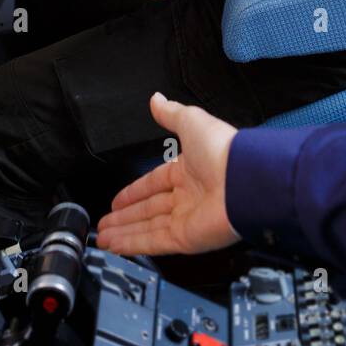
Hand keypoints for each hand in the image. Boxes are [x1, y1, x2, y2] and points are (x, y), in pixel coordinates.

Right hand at [97, 92, 240, 255]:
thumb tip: (156, 100)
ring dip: (123, 233)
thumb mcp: (191, 121)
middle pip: (148, 209)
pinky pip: (153, 242)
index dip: (133, 192)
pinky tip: (114, 245)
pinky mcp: (186, 238)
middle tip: (104, 223)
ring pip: (147, 228)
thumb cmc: (223, 150)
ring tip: (101, 238)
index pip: (154, 183)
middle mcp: (187, 196)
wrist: (244, 179)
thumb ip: (171, 114)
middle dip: (125, 217)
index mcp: (188, 171)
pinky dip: (132, 245)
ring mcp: (186, 219)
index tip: (117, 200)